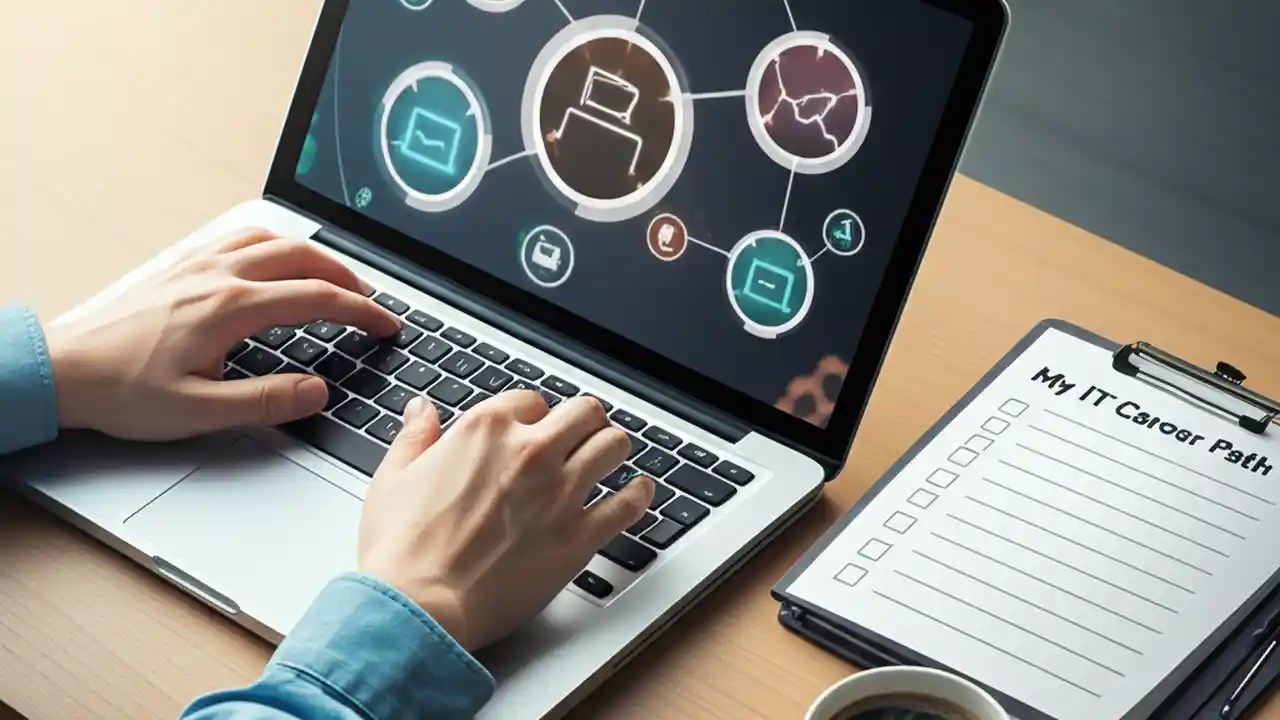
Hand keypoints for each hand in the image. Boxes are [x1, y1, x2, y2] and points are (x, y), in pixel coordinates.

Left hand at [45, 228, 400, 439]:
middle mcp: (218, 276)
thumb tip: (317, 391)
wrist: (62, 370)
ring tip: (334, 276)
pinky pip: (240, 238)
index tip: (386, 325)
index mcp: (231, 309)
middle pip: (303, 257)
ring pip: (273, 240)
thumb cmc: (122, 391)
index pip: (317, 299)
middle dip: (347, 277)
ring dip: (314, 254)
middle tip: (370, 301)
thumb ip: (265, 401)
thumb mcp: (199, 411)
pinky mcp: (180, 266)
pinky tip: (275, 258)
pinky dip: (274, 243)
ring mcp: (198, 265)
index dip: (361, 312)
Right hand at [358, 392, 654, 651]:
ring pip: (613, 447)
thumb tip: (423, 410)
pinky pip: (627, 504)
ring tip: (611, 455)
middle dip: (584, 422)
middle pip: (584, 413)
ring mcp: (559, 493)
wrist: (419, 606)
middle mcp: (530, 452)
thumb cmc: (401, 549)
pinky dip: (637, 495)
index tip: (534, 430)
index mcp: (485, 429)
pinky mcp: (578, 537)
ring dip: (613, 448)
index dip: (534, 416)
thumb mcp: (393, 479)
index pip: (532, 400)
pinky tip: (637, 491)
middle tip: (582, 435)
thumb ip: (415, 437)